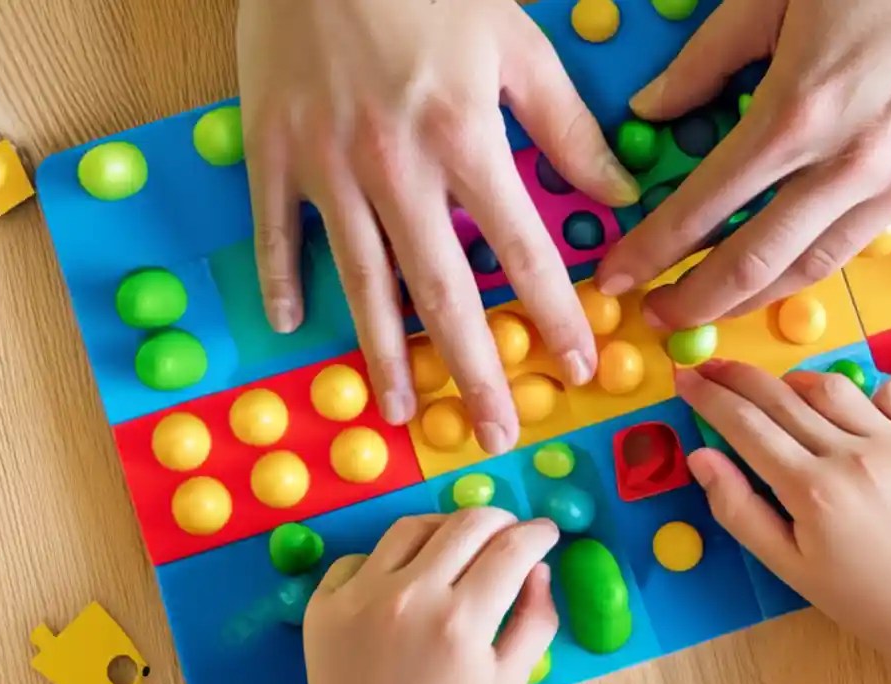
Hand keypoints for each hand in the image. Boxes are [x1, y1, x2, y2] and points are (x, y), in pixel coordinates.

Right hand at [237, 0, 639, 452]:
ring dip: (386, 355)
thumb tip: (618, 193)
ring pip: (362, 282)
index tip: (580, 369)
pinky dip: (281, 280)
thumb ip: (566, 127)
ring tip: (404, 413)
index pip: (523, 252)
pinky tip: (290, 327)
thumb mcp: (514, 43)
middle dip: (477, 371)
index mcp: (465, 140)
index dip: (557, 316)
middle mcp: (397, 170)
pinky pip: (275, 232)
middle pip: (444, 293)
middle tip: (498, 433)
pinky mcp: (272, 153)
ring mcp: (327, 166)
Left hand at [303, 509, 559, 683]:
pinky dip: (390, 559)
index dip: (538, 533)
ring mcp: (360, 595)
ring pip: (413, 525)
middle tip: (510, 533)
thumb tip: (538, 568)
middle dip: (501, 519)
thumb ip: (534, 623)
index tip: (545, 533)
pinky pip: (362, 556)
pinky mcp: (324, 602)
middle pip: (467, 523)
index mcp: (461, 622)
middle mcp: (410, 597)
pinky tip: (404, 578)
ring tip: (460, 545)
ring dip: (447, 528)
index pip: (512, 548)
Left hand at [597, 0, 890, 327]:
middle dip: (699, 299)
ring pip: (815, 266)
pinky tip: (783, 263)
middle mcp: (852, 161)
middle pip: (758, 261)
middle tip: (657, 317)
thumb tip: (653, 109)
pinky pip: (861, 239)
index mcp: (799, 112)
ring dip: (757, 296)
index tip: (616, 278)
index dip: (653, 250)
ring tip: (714, 304)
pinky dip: (814, 259)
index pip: (704, 207)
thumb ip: (706, 63)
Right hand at [676, 361, 890, 664]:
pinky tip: (849, 409)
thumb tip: (700, 456)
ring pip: (832, 386)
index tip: (686, 378)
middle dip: (737, 376)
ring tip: (779, 392)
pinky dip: (862, 392)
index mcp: (812, 491)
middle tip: (713, 366)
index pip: (745, 425)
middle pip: (781, 396)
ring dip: (796, 382)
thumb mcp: (787, 565)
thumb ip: (738, 509)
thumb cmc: (860, 596)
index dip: (709, 396)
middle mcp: (854, 457)